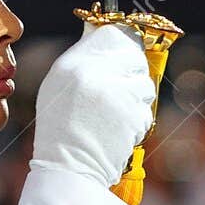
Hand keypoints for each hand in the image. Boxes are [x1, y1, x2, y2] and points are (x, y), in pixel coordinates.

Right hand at [30, 20, 155, 188]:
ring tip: (116, 117)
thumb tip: (109, 38)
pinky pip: (146, 111)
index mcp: (70, 64)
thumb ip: (82, 64)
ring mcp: (114, 93)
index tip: (125, 58)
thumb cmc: (61, 134)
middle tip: (122, 93)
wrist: (68, 170)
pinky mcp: (130, 115)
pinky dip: (137, 124)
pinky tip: (118, 133)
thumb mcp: (58, 91)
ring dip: (137, 101)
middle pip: (133, 57)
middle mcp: (92, 73)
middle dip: (134, 74)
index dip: (123, 47)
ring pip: (145, 85)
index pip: (110, 35)